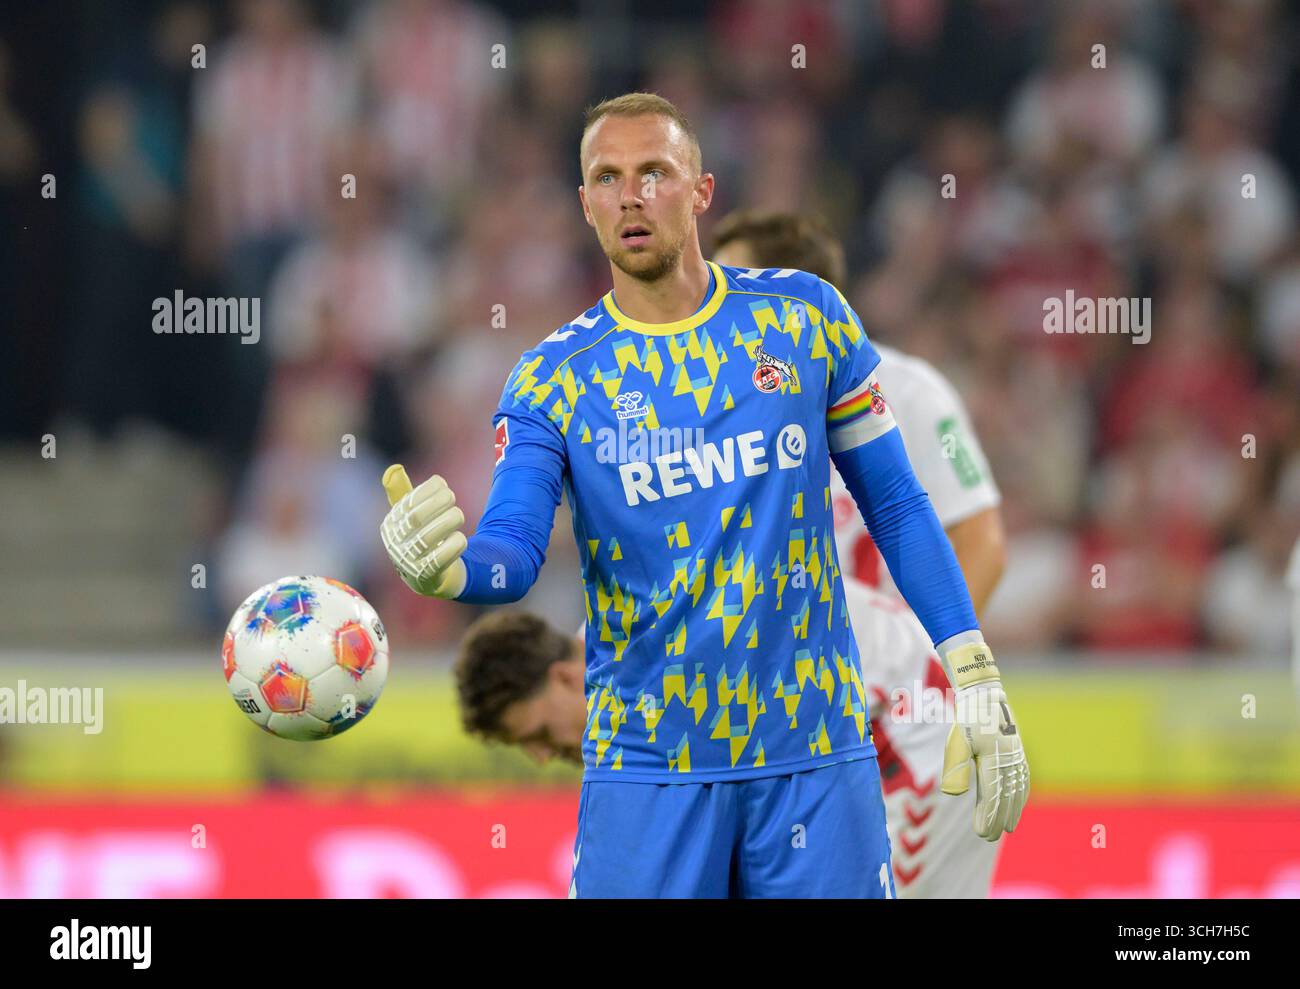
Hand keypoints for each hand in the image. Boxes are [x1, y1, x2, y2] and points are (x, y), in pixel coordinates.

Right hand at [380, 465, 467, 598]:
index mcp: (390, 525)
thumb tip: (394, 468)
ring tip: (459, 515)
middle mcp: (395, 545)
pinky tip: (460, 538)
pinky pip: (440, 560)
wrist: (426, 576)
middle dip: (438, 503)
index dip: (426, 490)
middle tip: (453, 497)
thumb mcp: (409, 515)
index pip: (406, 504)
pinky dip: (453, 545)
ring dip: (449, 521)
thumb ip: (403, 492)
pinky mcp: (426, 577)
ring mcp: (409, 563)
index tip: (443, 484)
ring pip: (429, 538)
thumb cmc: (418, 537)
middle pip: (416, 519)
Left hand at [939, 642, 1028, 840]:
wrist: (986, 698)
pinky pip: (1023, 780)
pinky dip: (1021, 796)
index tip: (980, 832)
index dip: (987, 815)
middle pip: (1005, 797)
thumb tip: (953, 795)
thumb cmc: (967, 720)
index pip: (991, 795)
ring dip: (1012, 811)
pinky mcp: (1019, 754)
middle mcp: (1008, 760)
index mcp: (993, 758)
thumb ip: (956, 768)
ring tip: (1006, 828)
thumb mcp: (957, 742)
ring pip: (1017, 791)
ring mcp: (1017, 757)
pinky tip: (1017, 805)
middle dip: (998, 819)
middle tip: (989, 837)